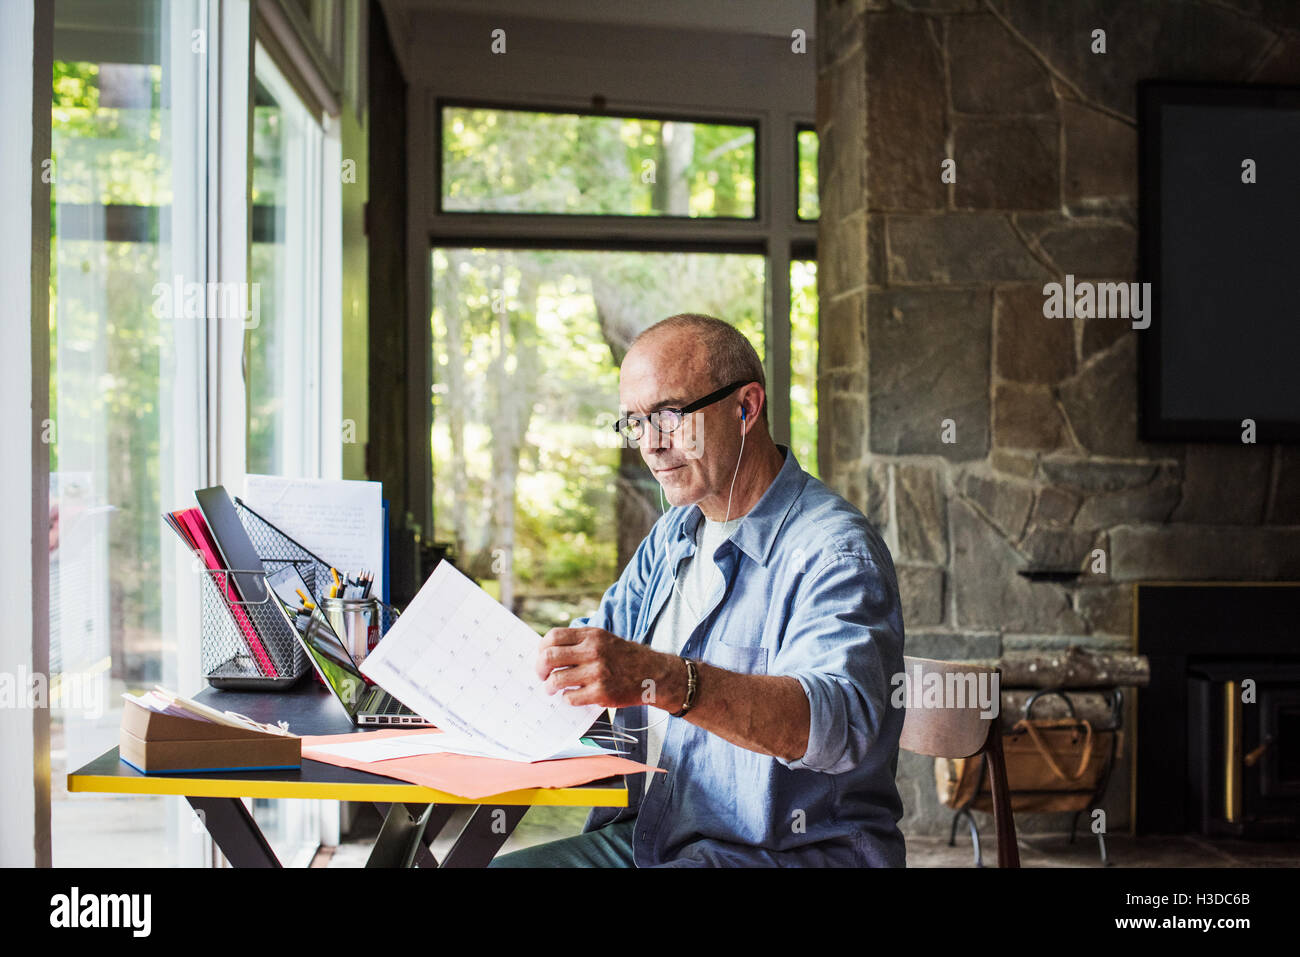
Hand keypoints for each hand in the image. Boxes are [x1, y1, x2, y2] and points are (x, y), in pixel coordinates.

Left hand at [536, 626, 680, 709]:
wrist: (652, 674)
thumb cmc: (624, 656)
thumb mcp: (603, 638)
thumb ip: (579, 641)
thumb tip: (547, 650)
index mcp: (591, 636)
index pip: (553, 637)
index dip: (541, 648)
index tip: (541, 657)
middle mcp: (593, 652)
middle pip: (549, 658)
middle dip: (539, 669)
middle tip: (542, 676)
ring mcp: (597, 673)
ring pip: (556, 680)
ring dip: (550, 687)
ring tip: (552, 689)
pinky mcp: (601, 693)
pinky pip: (570, 698)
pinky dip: (567, 699)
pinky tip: (572, 696)